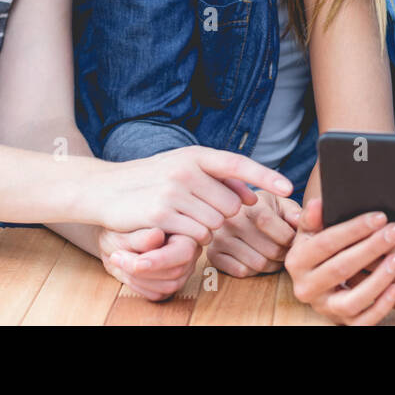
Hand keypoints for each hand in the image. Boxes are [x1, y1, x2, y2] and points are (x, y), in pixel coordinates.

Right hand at [93, 145, 292, 244]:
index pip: (238, 164)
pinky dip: (191, 238)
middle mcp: (187, 169)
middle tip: (199, 213)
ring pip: (216, 224)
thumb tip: (253, 197)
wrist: (105, 189)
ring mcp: (174, 190)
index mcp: (196, 155)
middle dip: (222, 217)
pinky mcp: (161, 213)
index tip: (288, 187)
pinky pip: (196, 235)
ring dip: (206, 230)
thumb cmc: (150, 181)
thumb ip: (218, 180)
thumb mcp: (184, 171)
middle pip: (230, 206)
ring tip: (183, 219)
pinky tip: (174, 229)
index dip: (266, 176)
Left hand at [98, 227, 200, 300]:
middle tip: (117, 258)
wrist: (117, 234)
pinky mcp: (171, 284)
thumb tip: (157, 236)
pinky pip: (158, 294)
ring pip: (168, 286)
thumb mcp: (129, 230)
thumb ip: (143, 236)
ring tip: (118, 261)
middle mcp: (190, 253)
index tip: (137, 262)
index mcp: (187, 233)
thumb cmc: (125, 228)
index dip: (161, 260)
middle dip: (144, 271)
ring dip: (139, 279)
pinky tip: (125, 271)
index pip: (184, 252)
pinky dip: (138, 286)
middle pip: (175, 272)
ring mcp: (183, 270)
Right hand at [209, 190, 301, 276]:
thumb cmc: (266, 210)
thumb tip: (299, 222)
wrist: (236, 213)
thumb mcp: (281, 204)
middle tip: (287, 251)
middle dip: (284, 254)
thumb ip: (294, 212)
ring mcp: (219, 238)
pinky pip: (242, 272)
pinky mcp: (213, 255)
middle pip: (268, 249)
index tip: (294, 239)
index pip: (266, 222)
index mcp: (246, 203)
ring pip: (258, 264)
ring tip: (276, 256)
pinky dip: (254, 271)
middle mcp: (229, 219)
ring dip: (273, 265)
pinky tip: (258, 259)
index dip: (287, 236)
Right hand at [284, 199, 394, 324]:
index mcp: (297, 261)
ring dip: (378, 279)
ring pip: (352, 300)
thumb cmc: (319, 250)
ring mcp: (324, 308)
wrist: (318, 282)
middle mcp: (306, 288)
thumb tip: (316, 203)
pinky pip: (363, 321)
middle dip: (371, 248)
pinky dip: (381, 306)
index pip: (326, 242)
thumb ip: (312, 219)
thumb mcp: (310, 233)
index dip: (354, 229)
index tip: (380, 217)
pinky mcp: (342, 323)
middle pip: (341, 268)